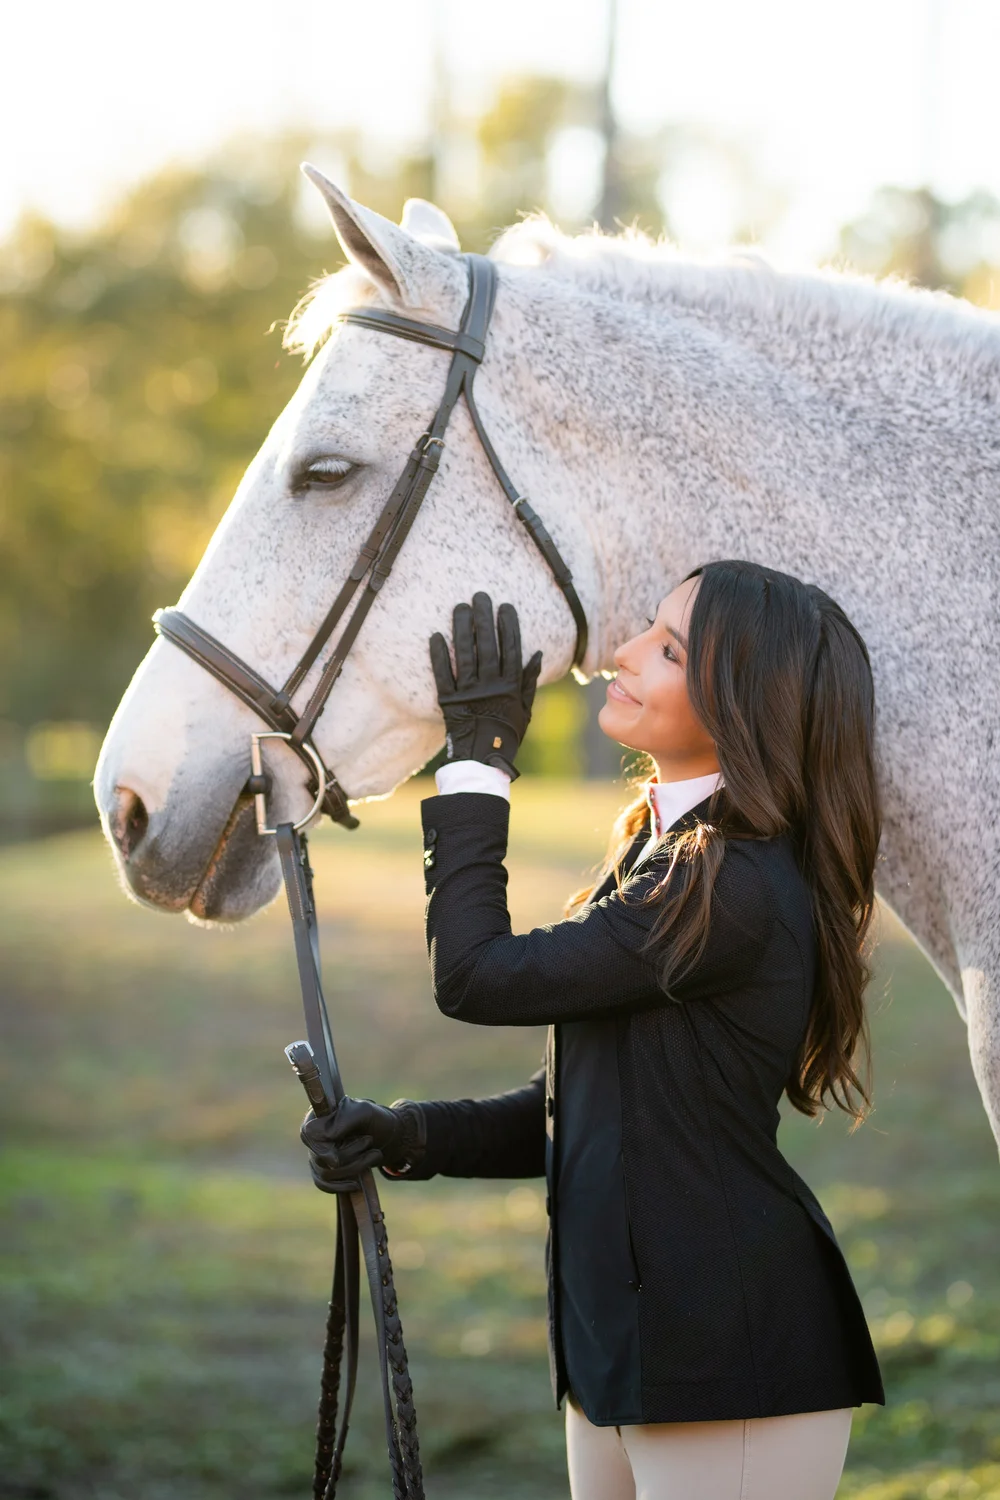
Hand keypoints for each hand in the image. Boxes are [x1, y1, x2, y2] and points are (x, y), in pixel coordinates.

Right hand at [300, 1096, 424, 1189]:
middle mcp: (313, 1135)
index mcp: (318, 1115)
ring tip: (375, 1154)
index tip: (337, 1159)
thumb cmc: (373, 1119)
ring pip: (325, 1173)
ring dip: (354, 1167)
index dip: (321, 1149)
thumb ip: (343, 1119)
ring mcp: (317, 1153)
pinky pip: (323, 1184)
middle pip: (319, 1157)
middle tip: (370, 1140)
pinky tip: (356, 1184)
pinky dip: (340, 1186)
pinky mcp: (324, 1169)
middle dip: (349, 1154)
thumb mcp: (364, 1112)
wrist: (386, 1134)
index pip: (308, 1134)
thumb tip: (326, 1138)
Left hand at [429, 592, 542, 779]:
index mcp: (511, 687)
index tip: (505, 606)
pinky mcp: (449, 701)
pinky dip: (439, 656)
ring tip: (460, 607)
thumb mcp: (525, 709)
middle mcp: (491, 686)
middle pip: (488, 645)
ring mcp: (469, 693)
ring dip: (462, 629)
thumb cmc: (506, 734)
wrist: (483, 761)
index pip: (511, 649)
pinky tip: (436, 636)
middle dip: (484, 618)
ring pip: (466, 655)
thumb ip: (529, 681)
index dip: (508, 626)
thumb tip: (537, 653)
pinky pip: (443, 675)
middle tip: (480, 596)